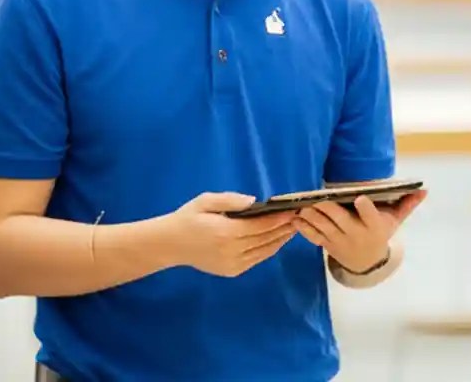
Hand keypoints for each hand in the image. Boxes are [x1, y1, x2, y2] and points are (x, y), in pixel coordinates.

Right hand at [160, 192, 297, 277]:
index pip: (262, 225)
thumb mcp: (205, 201)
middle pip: (267, 238)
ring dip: (281, 238)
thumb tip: (254, 201)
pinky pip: (257, 259)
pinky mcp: (232, 271)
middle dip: (285, 227)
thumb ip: (230, 200)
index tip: (294, 209)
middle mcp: (232, 250)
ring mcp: (233, 264)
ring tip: (293, 226)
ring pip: (265, 250)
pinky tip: (277, 238)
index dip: (280, 218)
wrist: (169, 244)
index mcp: (226, 232)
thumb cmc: (188, 218)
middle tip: (300, 216)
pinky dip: (270, 248)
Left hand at [294, 190, 425, 272]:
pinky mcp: (327, 245)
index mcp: (374, 226)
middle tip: (317, 196)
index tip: (359, 198)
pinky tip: (295, 217)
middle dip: (328, 208)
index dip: (366, 208)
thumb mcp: (396, 221)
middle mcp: (356, 234)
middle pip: (340, 220)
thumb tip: (424, 189)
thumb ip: (408, 204)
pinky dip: (303, 227)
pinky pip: (312, 236)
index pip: (370, 216)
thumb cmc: (381, 232)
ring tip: (302, 204)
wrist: (366, 262)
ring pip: (323, 227)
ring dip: (311, 215)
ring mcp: (339, 241)